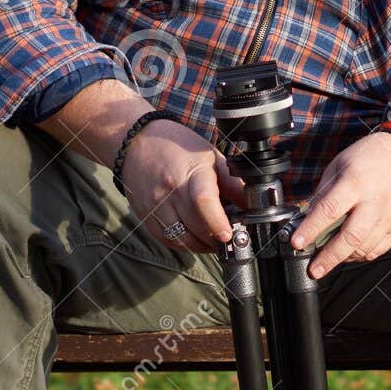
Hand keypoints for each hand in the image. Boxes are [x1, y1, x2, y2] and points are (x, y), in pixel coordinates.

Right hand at [120, 118, 245, 251]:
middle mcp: (170, 191)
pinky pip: (168, 241)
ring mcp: (155, 207)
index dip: (217, 222)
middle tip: (231, 237)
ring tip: (215, 239)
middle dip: (216, 238)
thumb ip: (233, 182)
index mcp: (191, 172)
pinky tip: (196, 238)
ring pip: (182, 239)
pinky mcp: (146, 218)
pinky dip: (185, 244)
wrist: (136, 143)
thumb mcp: (211, 157)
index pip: (203, 201)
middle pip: (196, 226)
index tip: (229, 234)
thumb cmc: (178, 147)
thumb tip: (254, 204)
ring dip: (202, 245)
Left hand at [289, 132, 390, 278]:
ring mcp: (388, 216)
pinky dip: (362, 255)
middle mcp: (374, 202)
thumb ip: (324, 192)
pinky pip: (378, 249)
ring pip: (364, 247)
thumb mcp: (339, 165)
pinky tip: (351, 253)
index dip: (311, 229)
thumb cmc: (369, 156)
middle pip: (351, 237)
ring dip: (344, 257)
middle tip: (314, 269)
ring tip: (329, 259)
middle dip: (329, 257)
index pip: (329, 210)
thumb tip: (307, 216)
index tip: (297, 242)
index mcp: (355, 183)